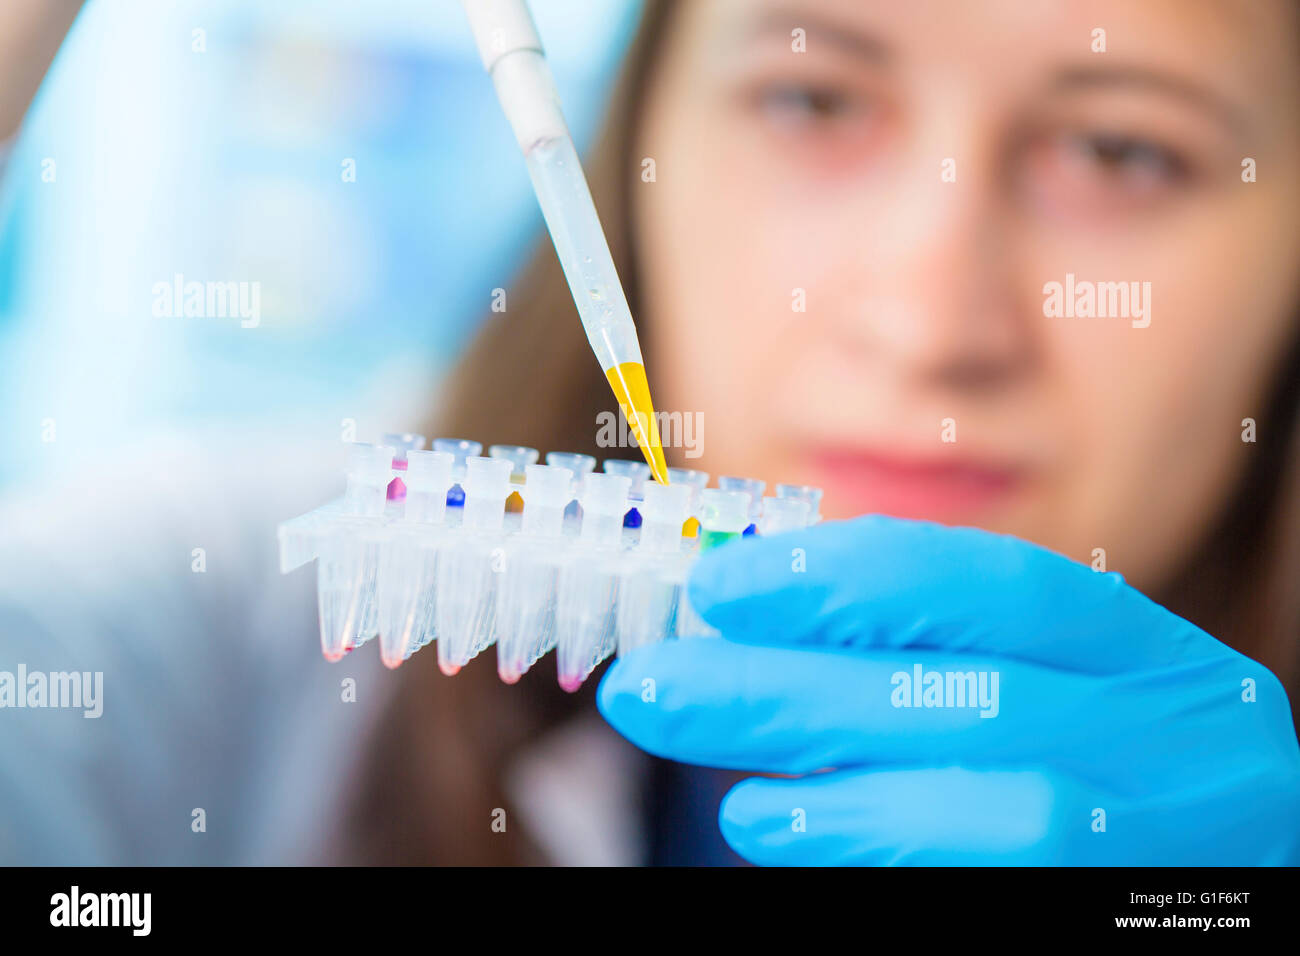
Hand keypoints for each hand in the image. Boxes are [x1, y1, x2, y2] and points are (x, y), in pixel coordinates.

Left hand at [598, 515, 1299, 864]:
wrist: (1244, 889)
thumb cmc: (1112, 780)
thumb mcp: (1053, 693)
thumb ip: (931, 657)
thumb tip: (755, 627)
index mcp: (1133, 647)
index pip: (984, 580)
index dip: (841, 575)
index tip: (718, 585)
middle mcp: (1164, 722)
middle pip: (954, 681)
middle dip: (782, 674)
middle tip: (650, 682)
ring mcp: (1156, 817)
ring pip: (976, 773)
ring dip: (813, 758)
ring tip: (698, 756)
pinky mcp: (1119, 897)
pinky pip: (990, 857)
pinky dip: (869, 835)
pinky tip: (774, 824)